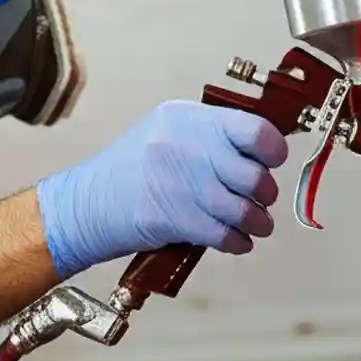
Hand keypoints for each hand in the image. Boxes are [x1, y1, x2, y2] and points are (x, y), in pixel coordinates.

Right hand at [36, 100, 288, 278]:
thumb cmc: (134, 169)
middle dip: (266, 194)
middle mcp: (187, 147)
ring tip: (257, 224)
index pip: (255, 130)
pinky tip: (237, 240)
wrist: (86, 204)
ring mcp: (180, 184)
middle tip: (261, 199)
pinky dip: (239, 242)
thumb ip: (213, 135)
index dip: (273, 151)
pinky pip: (226, 236)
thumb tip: (264, 147)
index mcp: (189, 118)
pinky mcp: (174, 220)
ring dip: (259, 223)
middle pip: (254, 176)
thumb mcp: (168, 131)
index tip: (272, 161)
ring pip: (245, 210)